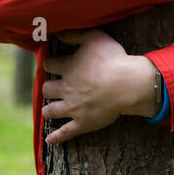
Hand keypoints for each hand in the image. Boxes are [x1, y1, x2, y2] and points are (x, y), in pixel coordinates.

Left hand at [41, 29, 159, 143]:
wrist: (126, 84)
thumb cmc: (113, 59)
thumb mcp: (94, 38)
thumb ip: (75, 35)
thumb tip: (58, 34)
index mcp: (68, 68)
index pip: (49, 65)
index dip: (50, 63)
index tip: (52, 63)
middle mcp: (66, 88)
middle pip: (47, 89)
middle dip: (48, 88)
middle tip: (52, 88)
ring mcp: (73, 108)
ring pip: (51, 111)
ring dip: (49, 110)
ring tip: (49, 110)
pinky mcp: (83, 122)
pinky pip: (66, 132)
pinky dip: (56, 137)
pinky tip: (49, 140)